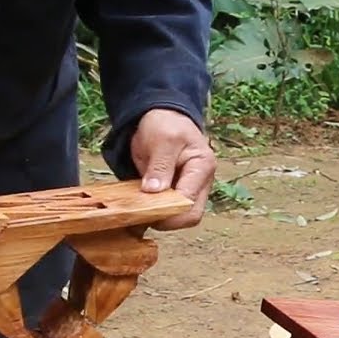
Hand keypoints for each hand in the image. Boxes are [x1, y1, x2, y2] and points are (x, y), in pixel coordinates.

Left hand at [128, 108, 215, 229]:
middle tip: (139, 216)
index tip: (143, 210)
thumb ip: (160, 166)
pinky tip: (137, 216)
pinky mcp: (176, 195)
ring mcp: (190, 191)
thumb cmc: (164, 124)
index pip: (190, 201)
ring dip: (158, 219)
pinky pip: (168, 213)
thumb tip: (154, 192)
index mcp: (202, 167)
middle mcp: (201, 183)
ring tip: (136, 214)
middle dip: (165, 220)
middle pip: (189, 216)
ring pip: (179, 218)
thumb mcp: (162, 139)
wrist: (159, 117)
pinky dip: (153, 216)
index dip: (168, 210)